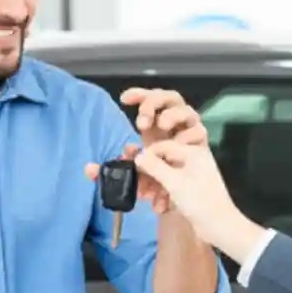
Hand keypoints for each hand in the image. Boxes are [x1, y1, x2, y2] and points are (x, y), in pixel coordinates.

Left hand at [83, 88, 207, 213]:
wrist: (183, 198)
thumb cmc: (159, 179)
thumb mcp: (134, 175)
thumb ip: (113, 171)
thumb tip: (89, 169)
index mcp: (157, 125)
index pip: (150, 100)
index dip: (139, 94)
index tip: (124, 99)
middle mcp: (175, 124)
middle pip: (169, 97)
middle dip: (154, 104)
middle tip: (141, 122)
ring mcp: (190, 133)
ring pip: (188, 111)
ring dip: (173, 115)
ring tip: (161, 125)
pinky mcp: (202, 146)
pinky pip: (199, 132)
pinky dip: (189, 134)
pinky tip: (179, 142)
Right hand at [130, 139, 244, 247]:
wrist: (219, 227)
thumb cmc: (198, 200)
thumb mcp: (174, 182)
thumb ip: (154, 166)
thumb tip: (138, 155)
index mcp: (193, 152)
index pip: (164, 146)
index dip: (147, 154)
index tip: (132, 164)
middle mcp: (193, 160)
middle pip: (164, 161)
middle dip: (149, 174)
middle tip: (136, 184)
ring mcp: (193, 176)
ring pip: (166, 175)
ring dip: (154, 187)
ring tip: (145, 199)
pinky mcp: (191, 190)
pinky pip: (172, 186)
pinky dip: (164, 195)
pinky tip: (158, 207)